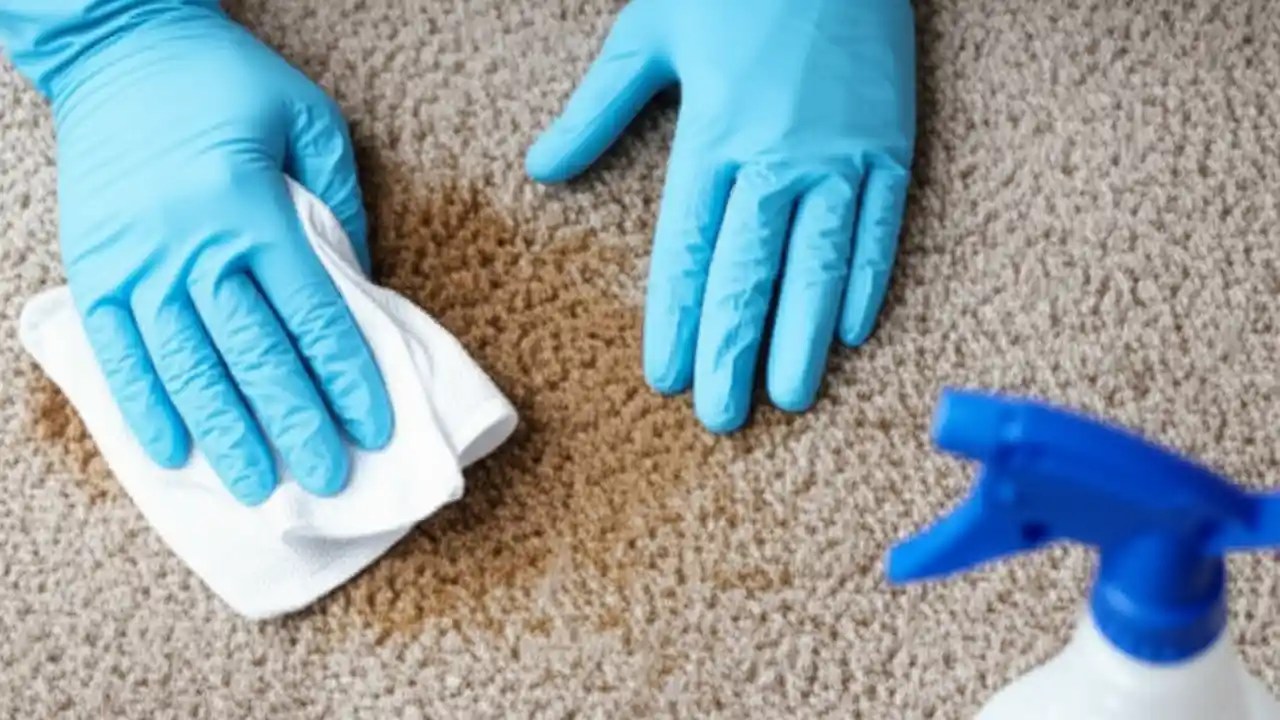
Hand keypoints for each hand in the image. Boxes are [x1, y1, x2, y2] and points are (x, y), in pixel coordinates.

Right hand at [27, 5, 392, 503]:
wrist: (119, 49)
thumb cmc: (226, 83)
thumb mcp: (307, 120)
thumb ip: (338, 202)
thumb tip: (361, 284)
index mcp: (252, 210)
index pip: (313, 317)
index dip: (346, 378)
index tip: (374, 427)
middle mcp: (193, 246)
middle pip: (255, 356)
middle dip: (297, 423)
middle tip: (329, 478)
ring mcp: (136, 264)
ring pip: (188, 369)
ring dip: (228, 435)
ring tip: (261, 488)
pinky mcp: (94, 269)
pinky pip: (120, 354)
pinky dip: (147, 408)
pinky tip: (176, 454)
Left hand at [527, 0, 915, 431]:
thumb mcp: (650, 30)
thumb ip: (597, 109)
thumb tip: (541, 168)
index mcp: (714, 133)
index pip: (690, 249)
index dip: (679, 317)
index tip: (668, 376)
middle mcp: (779, 154)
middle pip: (751, 272)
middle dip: (734, 349)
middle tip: (724, 418)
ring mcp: (842, 153)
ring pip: (819, 263)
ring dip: (803, 335)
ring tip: (789, 397)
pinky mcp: (891, 143)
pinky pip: (881, 225)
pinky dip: (868, 279)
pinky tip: (853, 330)